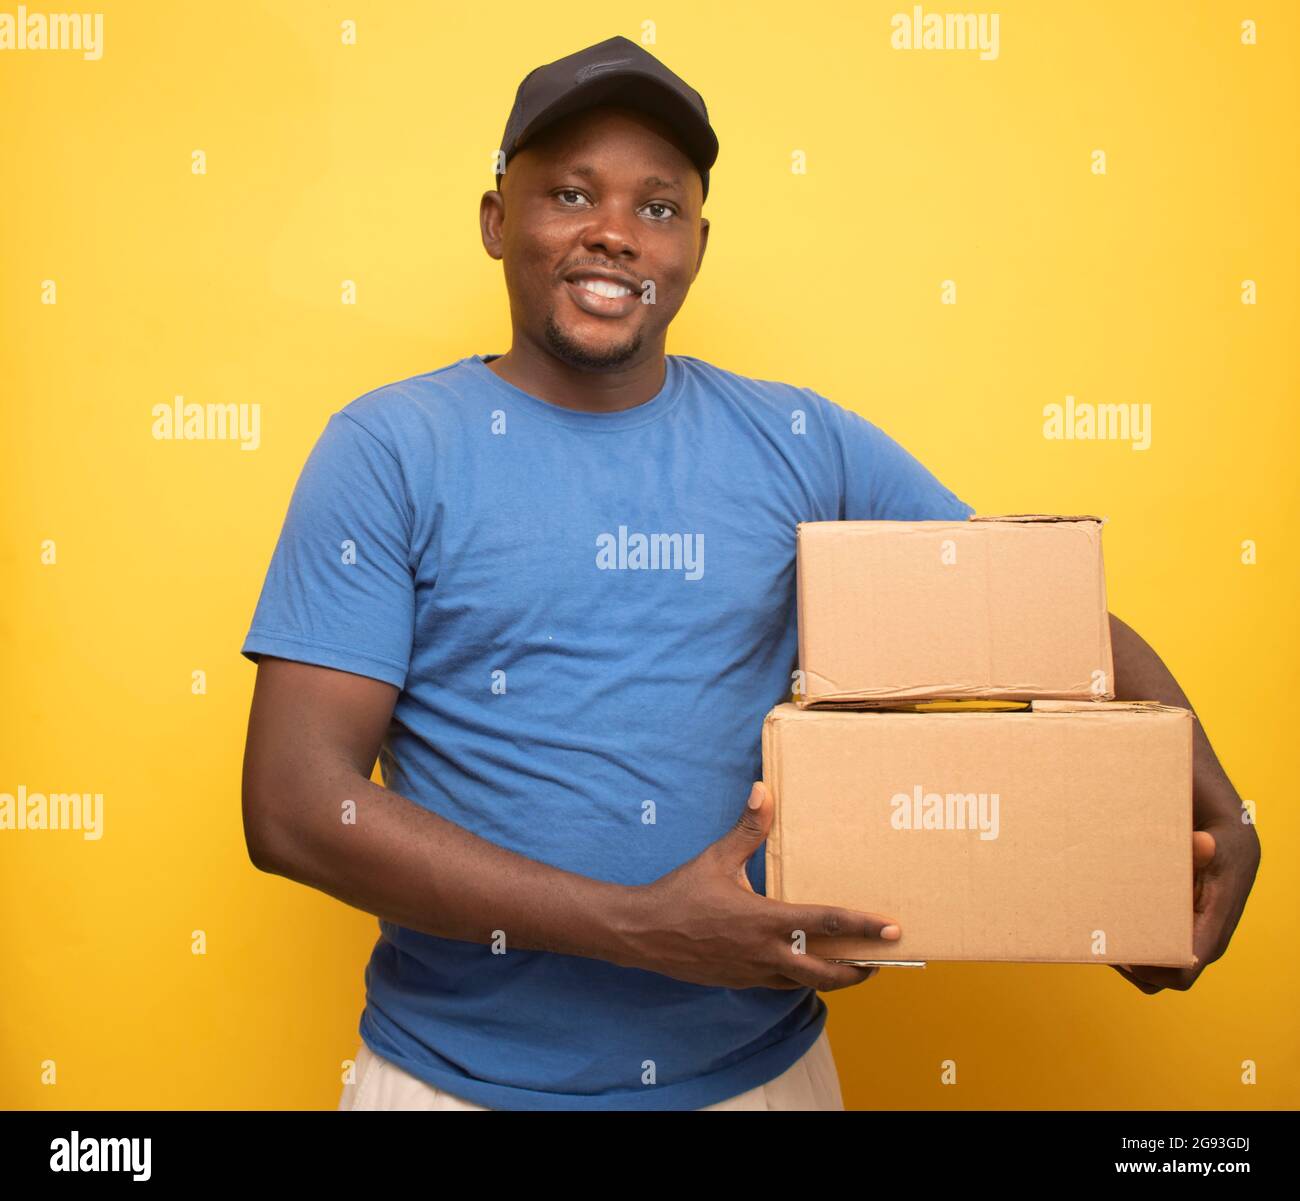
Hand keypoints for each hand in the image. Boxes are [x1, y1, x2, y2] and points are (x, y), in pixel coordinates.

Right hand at [620, 782, 900, 991]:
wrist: (643, 934)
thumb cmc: (680, 893)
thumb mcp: (717, 858)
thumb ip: (747, 828)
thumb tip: (764, 791)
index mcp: (764, 920)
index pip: (826, 925)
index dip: (864, 927)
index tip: (893, 928)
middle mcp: (764, 953)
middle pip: (826, 973)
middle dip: (859, 970)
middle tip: (882, 960)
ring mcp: (753, 972)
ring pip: (805, 984)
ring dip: (832, 979)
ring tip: (852, 967)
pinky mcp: (741, 981)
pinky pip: (780, 984)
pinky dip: (800, 978)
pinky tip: (804, 967)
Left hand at [1112, 818, 1260, 993]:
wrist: (1231, 848)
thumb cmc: (1221, 848)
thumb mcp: (1216, 844)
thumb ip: (1205, 847)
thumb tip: (1201, 844)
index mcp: (1211, 931)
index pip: (1183, 970)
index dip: (1153, 969)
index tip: (1124, 953)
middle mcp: (1200, 945)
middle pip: (1159, 979)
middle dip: (1129, 966)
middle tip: (1102, 944)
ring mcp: (1188, 943)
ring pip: (1151, 973)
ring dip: (1124, 960)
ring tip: (1100, 937)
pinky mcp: (1176, 935)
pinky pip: (1151, 956)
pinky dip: (1129, 947)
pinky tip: (1108, 925)